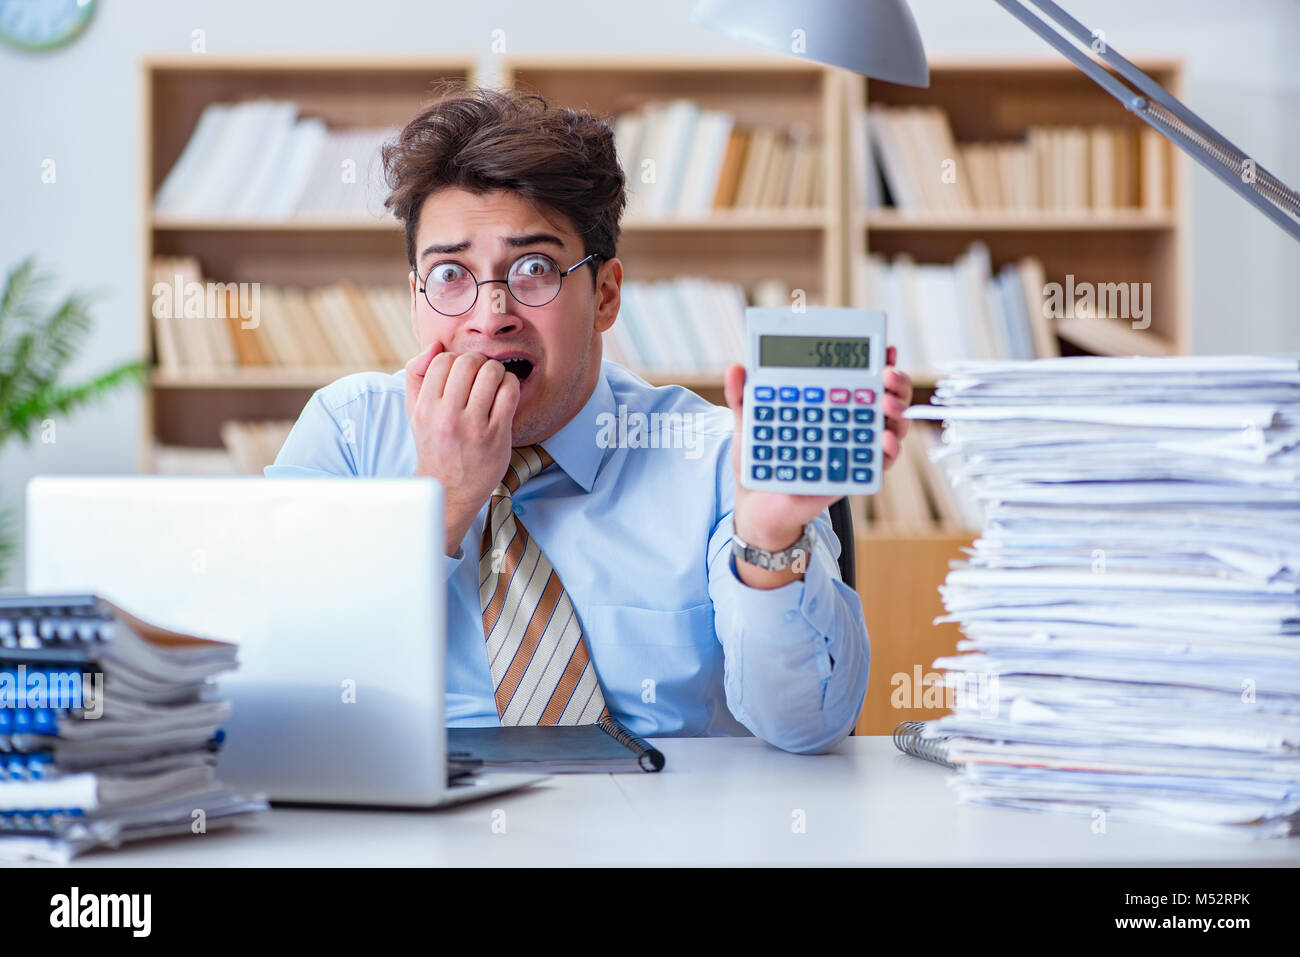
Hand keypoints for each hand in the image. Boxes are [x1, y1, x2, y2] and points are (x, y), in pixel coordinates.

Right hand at [405, 342, 519, 554]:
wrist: (449, 489)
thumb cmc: (434, 444)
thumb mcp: (415, 411)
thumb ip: (417, 374)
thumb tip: (435, 345)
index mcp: (425, 407)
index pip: (443, 360)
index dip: (455, 359)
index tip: (461, 373)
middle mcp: (447, 416)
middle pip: (468, 362)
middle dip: (478, 362)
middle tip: (480, 374)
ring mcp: (474, 426)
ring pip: (491, 372)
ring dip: (496, 371)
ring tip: (493, 382)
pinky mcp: (497, 435)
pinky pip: (510, 392)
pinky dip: (510, 384)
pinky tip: (505, 393)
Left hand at [722, 344, 912, 588]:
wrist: (757, 505)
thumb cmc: (761, 459)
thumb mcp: (749, 424)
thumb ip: (744, 396)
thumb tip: (735, 367)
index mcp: (830, 405)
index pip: (860, 377)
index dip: (878, 362)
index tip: (885, 349)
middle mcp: (849, 424)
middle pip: (887, 398)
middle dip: (896, 382)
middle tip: (888, 375)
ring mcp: (853, 449)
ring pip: (892, 427)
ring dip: (898, 411)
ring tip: (886, 403)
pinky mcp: (853, 475)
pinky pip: (880, 463)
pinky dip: (888, 450)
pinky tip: (883, 439)